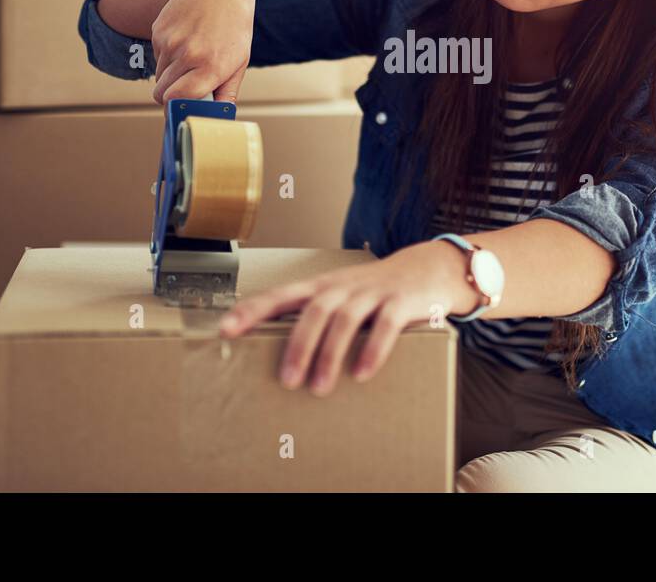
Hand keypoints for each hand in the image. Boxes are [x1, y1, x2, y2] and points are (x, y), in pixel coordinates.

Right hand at [151, 0, 255, 105]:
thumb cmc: (233, 28)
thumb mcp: (239, 60)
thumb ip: (226, 92)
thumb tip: (218, 116)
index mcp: (211, 67)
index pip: (178, 98)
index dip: (175, 107)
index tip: (179, 109)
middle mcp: (189, 55)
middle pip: (162, 92)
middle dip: (169, 95)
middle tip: (183, 89)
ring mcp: (171, 42)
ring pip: (158, 75)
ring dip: (169, 74)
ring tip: (190, 57)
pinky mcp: (159, 30)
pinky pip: (157, 56)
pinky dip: (166, 55)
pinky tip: (184, 39)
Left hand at [216, 245, 477, 396]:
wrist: (430, 268)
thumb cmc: (375, 293)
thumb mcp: (343, 299)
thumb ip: (317, 321)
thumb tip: (281, 362)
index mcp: (322, 287)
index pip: (279, 295)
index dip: (251, 311)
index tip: (225, 331)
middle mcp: (343, 286)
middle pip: (314, 310)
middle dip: (298, 345)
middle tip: (287, 381)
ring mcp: (373, 292)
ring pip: (345, 318)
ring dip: (330, 353)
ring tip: (320, 387)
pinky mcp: (402, 300)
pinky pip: (386, 324)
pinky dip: (373, 349)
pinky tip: (362, 373)